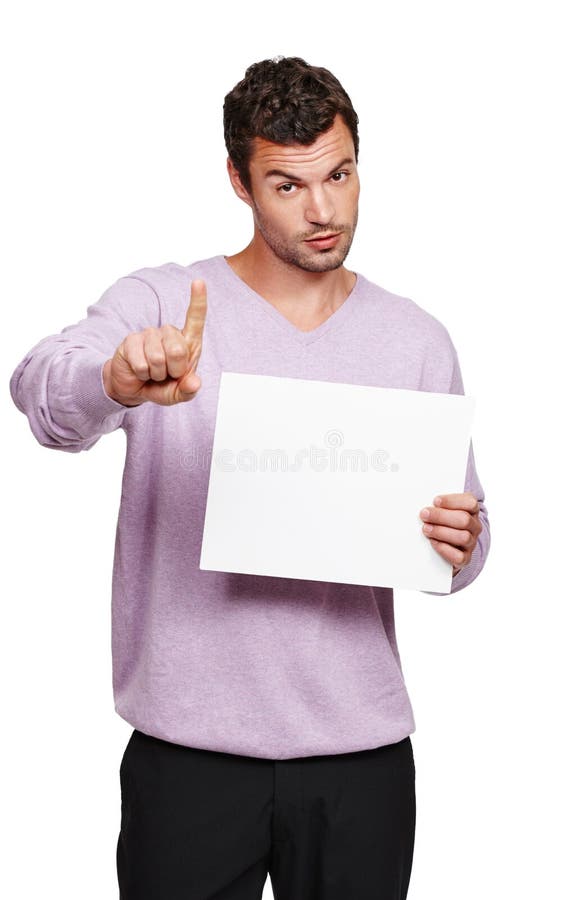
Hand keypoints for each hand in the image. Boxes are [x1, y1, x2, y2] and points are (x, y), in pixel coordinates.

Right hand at [103, 279, 207, 405]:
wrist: (133, 389)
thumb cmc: (160, 386)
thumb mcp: (178, 394)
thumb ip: (189, 390)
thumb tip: (195, 383)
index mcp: (186, 343)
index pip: (195, 319)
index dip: (198, 301)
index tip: (198, 282)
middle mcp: (168, 334)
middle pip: (178, 350)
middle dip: (173, 371)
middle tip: (166, 375)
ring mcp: (149, 335)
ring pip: (158, 359)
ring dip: (156, 374)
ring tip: (152, 373)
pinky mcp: (131, 340)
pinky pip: (141, 363)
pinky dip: (142, 374)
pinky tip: (140, 371)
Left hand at [419, 492, 481, 575]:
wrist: (451, 543)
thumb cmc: (444, 520)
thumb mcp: (444, 508)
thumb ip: (438, 505)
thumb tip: (426, 506)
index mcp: (472, 510)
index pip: (470, 503)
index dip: (453, 501)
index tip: (435, 501)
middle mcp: (475, 526)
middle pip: (464, 520)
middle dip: (441, 516)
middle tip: (424, 514)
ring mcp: (471, 543)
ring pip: (463, 537)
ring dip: (441, 532)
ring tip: (426, 528)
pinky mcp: (465, 558)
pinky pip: (459, 556)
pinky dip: (444, 549)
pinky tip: (433, 542)